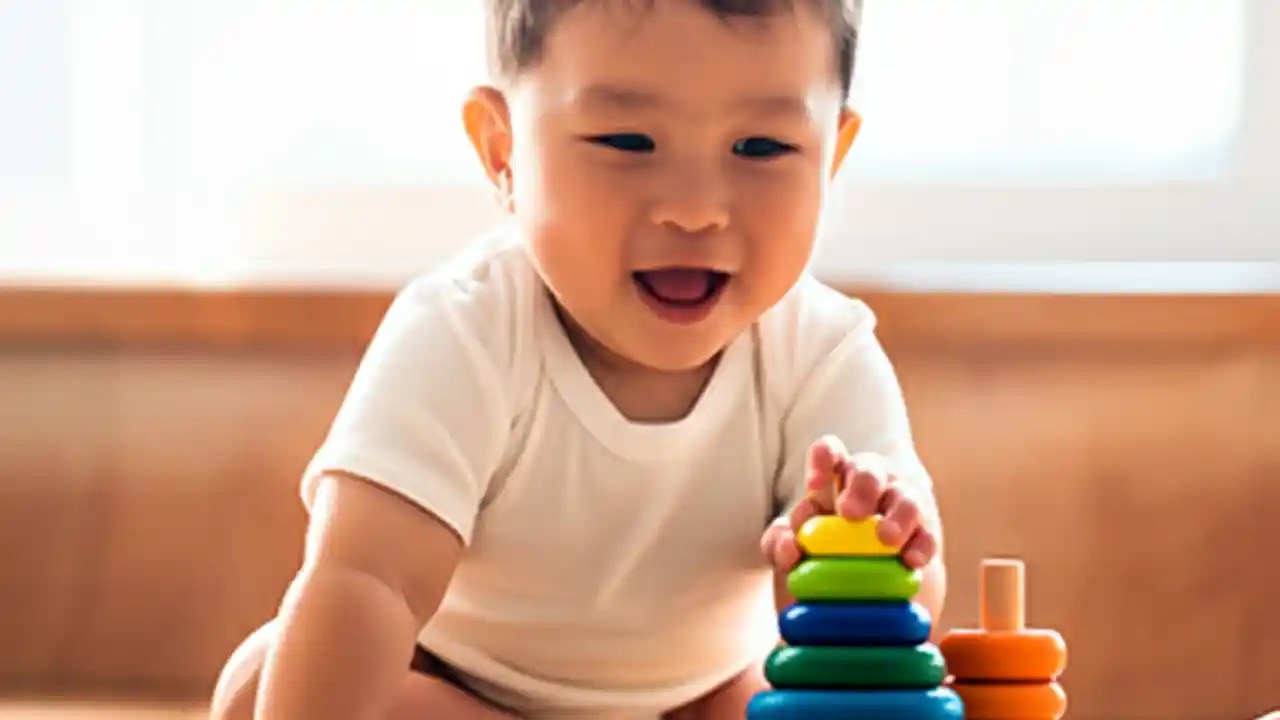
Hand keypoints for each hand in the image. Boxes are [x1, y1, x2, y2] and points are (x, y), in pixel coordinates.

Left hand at [761, 436, 937, 573]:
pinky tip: (910, 561)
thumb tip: (790, 547)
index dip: (823, 459)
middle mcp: (871, 484)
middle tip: (849, 514)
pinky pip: (927, 535)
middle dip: (861, 488)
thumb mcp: (792, 549)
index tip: (813, 487)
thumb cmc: (821, 555)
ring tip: (886, 538)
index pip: (830, 452)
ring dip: (897, 516)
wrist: (861, 588)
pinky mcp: (923, 536)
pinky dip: (920, 546)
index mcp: (834, 479)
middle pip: (869, 470)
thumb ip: (779, 544)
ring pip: (906, 498)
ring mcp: (901, 506)